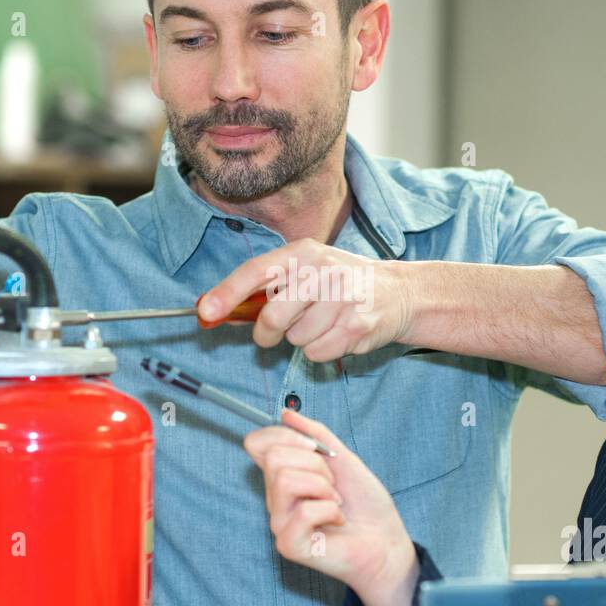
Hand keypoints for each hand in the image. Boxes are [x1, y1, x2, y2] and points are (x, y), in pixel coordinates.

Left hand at [199, 239, 415, 361]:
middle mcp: (324, 270)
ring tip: (322, 323)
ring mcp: (343, 298)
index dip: (227, 293)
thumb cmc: (342, 284)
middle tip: (272, 334)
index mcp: (304, 252)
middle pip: (273, 317)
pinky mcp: (357, 325)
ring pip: (296, 339)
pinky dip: (320, 351)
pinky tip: (337, 334)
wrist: (399, 293)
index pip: (256, 272)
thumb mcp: (308, 271)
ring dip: (301, 340)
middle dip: (266, 334)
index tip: (206, 312)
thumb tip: (218, 309)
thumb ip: (267, 288)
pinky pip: (317, 353)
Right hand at [243, 409, 418, 605]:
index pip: (257, 443)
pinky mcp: (289, 545)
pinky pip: (302, 511)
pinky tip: (336, 521)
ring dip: (324, 487)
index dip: (284, 436)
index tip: (314, 447)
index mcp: (283, 476)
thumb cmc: (365, 504)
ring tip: (335, 503)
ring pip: (285, 480)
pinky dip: (330, 510)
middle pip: (274, 457)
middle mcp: (276, 498)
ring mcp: (280, 523)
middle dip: (315, 464)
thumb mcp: (343, 458)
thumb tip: (286, 413)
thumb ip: (316, 434)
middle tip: (333, 485)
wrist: (386, 540)